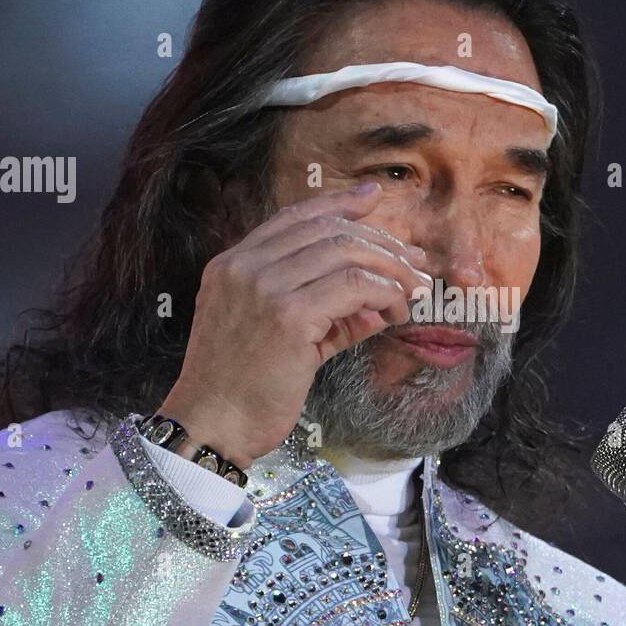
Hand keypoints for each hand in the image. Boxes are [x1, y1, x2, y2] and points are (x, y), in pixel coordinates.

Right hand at [157, 181, 432, 465]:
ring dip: (390, 270)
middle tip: (415, 264)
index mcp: (232, 265)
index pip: (294, 218)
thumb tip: (378, 304)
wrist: (210, 427)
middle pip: (329, 230)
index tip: (373, 198)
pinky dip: (385, 294)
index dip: (338, 203)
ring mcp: (264, 288)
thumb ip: (326, 316)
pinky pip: (355, 287)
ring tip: (413, 292)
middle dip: (381, 242)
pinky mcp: (288, 316)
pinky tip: (395, 313)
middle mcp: (244, 267)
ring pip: (346, 252)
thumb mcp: (280, 340)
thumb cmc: (241, 391)